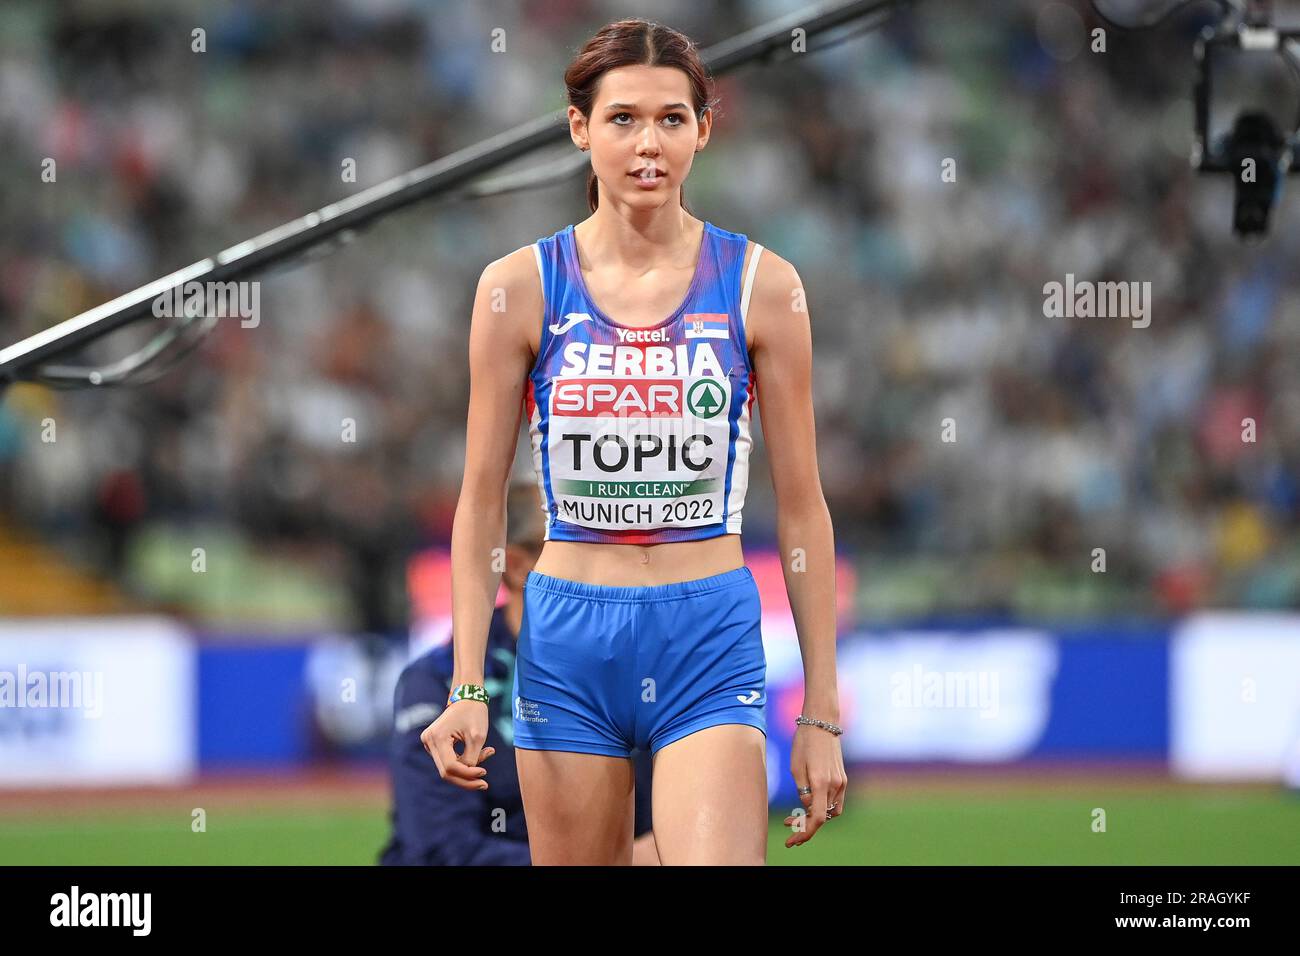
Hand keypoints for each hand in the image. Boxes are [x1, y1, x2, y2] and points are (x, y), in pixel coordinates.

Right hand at [421, 700, 494, 790]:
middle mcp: (428, 740)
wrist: (467, 697)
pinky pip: (448, 761)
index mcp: (437, 737)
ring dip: (467, 770)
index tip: (484, 774)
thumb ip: (472, 759)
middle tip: (484, 784)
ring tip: (487, 754)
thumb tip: (469, 777)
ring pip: (447, 768)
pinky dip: (463, 762)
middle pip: (446, 772)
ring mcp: (429, 742)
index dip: (467, 775)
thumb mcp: (477, 737)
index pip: (450, 767)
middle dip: (466, 779)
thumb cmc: (474, 713)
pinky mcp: (434, 744)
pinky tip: (481, 754)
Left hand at [783, 722, 846, 847]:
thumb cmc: (804, 742)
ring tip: (796, 816)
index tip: (792, 840)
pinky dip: (823, 808)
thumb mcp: (795, 767)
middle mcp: (835, 785)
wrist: (822, 722)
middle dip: (805, 825)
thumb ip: (802, 790)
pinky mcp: (842, 778)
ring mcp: (841, 782)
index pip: (817, 818)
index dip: (805, 832)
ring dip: (815, 817)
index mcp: (821, 783)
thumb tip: (807, 807)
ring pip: (830, 811)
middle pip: (823, 817)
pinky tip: (809, 805)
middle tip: (787, 827)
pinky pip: (835, 801)